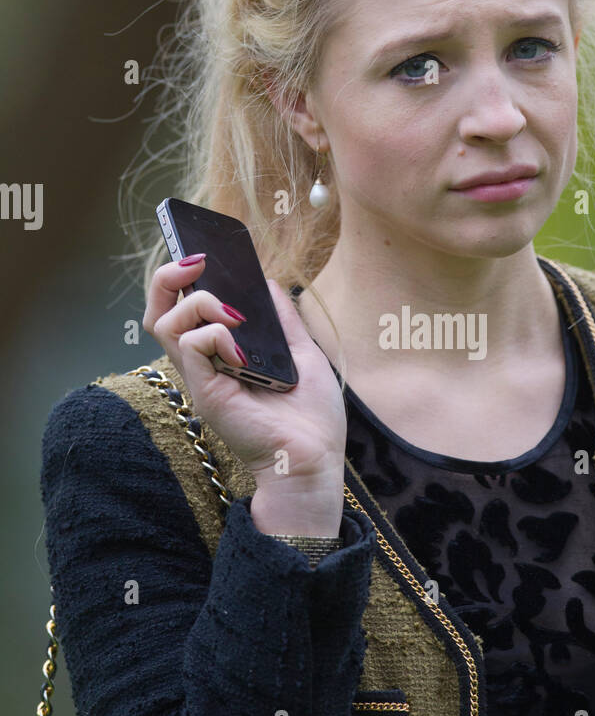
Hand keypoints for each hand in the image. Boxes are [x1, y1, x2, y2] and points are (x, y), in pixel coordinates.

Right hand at [142, 257, 346, 496]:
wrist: (316, 461)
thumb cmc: (310, 418)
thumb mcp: (302, 355)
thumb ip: (283, 321)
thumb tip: (269, 282)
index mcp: (220, 356)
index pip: (181, 311)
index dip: (180, 280)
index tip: (202, 254)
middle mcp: (203, 365)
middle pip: (158, 313)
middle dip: (167, 277)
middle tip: (195, 261)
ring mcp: (201, 379)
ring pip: (166, 323)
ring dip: (199, 303)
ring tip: (235, 316)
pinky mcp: (206, 393)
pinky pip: (191, 345)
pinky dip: (215, 334)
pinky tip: (244, 350)